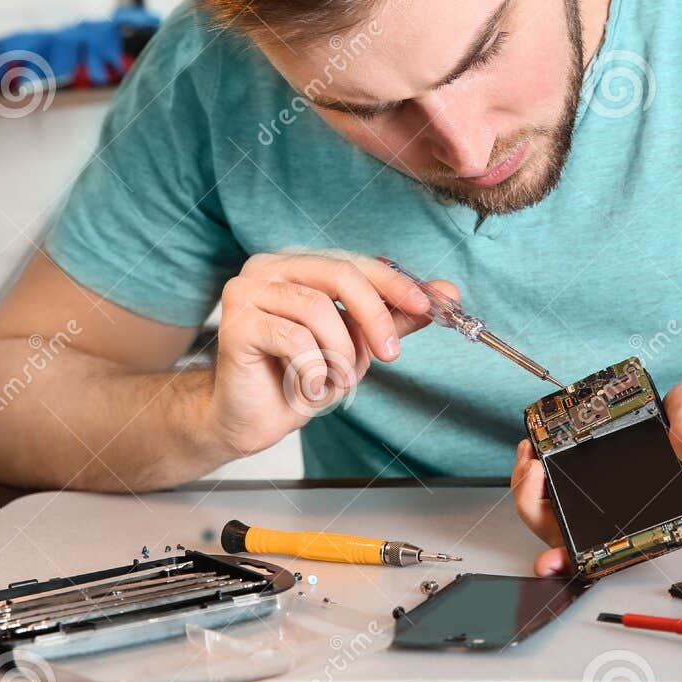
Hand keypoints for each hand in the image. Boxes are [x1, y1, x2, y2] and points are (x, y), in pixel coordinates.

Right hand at [198, 250, 456, 457]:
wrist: (252, 419)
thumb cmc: (299, 377)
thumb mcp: (356, 346)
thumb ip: (393, 317)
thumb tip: (446, 293)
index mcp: (298, 265)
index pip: (355, 263)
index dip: (394, 283)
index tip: (428, 305)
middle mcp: (269, 267)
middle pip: (339, 275)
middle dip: (375, 316)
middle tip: (391, 354)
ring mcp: (247, 291)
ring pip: (317, 310)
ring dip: (340, 354)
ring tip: (336, 380)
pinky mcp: (235, 322)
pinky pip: (293, 339)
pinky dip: (312, 370)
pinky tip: (307, 386)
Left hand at [510, 372, 681, 575]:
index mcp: (656, 516)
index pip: (607, 549)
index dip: (573, 558)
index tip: (550, 556)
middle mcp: (627, 511)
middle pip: (567, 529)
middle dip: (536, 504)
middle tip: (534, 468)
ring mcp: (610, 494)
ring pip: (557, 508)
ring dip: (532, 488)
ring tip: (530, 455)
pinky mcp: (599, 471)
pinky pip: (561, 482)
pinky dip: (541, 472)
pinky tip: (535, 450)